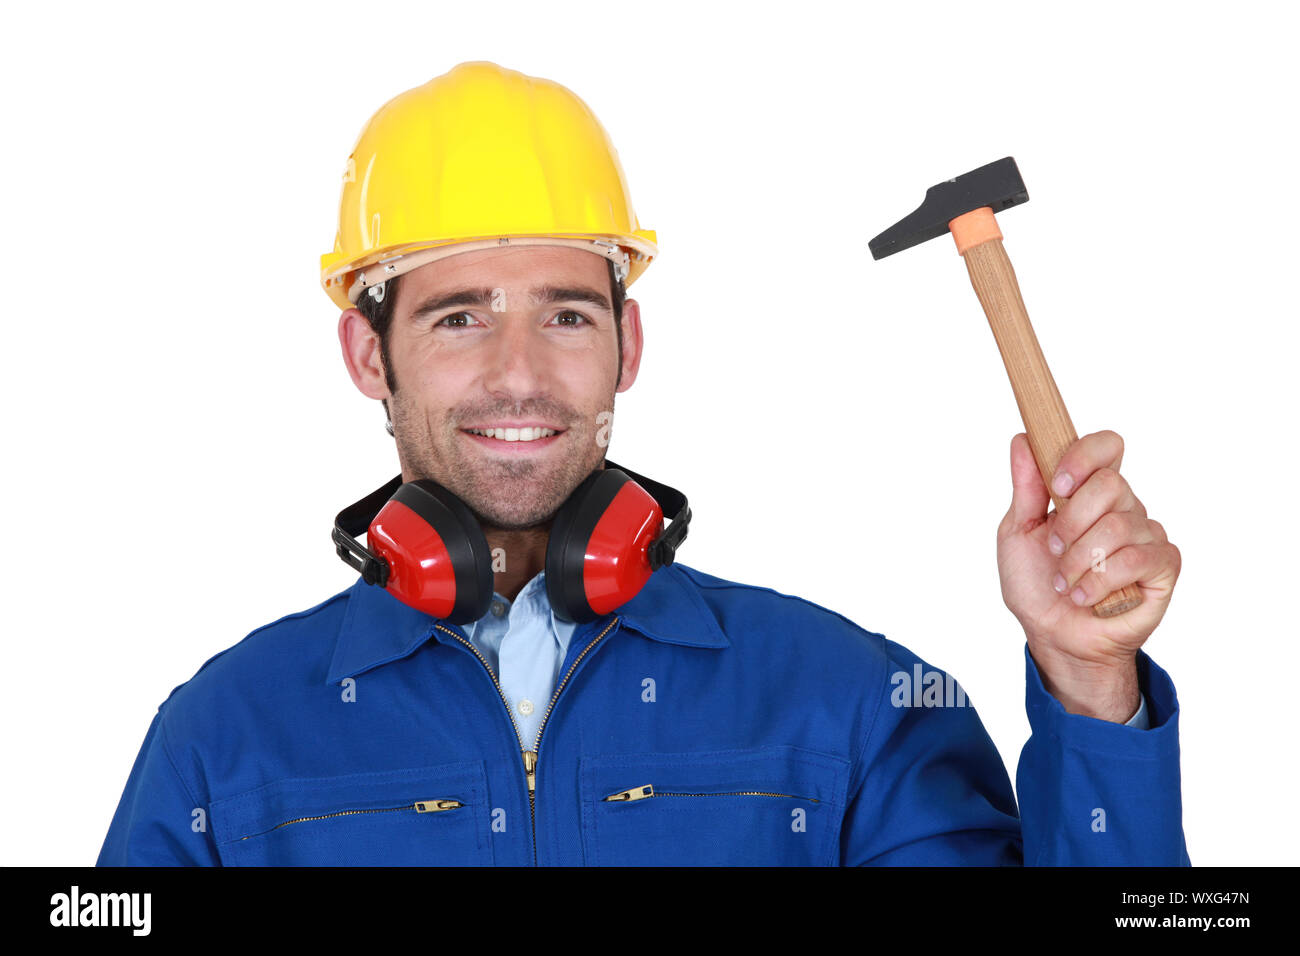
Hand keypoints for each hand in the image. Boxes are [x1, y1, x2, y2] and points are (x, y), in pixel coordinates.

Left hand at [996, 430, 1180, 721]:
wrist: (1054, 636)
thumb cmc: (1036, 585)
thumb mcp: (1018, 533)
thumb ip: (1026, 487)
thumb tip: (1024, 438)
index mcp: (1088, 492)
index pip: (1107, 447)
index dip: (1085, 456)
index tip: (1057, 482)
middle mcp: (1123, 508)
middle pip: (1111, 484)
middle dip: (1071, 522)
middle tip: (1055, 550)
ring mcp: (1146, 536)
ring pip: (1120, 525)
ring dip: (1080, 560)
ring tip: (1066, 582)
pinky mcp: (1163, 567)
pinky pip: (1138, 558)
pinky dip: (1101, 580)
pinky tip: (1085, 596)